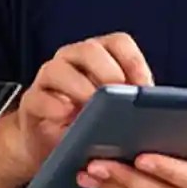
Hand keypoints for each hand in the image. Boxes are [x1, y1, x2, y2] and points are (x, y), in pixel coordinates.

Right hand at [12, 33, 154, 175]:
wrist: (53, 144)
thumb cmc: (91, 124)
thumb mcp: (115, 111)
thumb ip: (131, 103)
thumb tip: (155, 107)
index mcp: (99, 56)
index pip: (118, 43)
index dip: (133, 61)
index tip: (144, 88)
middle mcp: (72, 58)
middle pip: (90, 50)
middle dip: (108, 73)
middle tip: (119, 98)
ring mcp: (49, 77)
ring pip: (59, 68)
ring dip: (80, 88)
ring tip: (92, 108)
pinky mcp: (31, 101)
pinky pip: (39, 97)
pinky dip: (53, 106)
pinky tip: (67, 116)